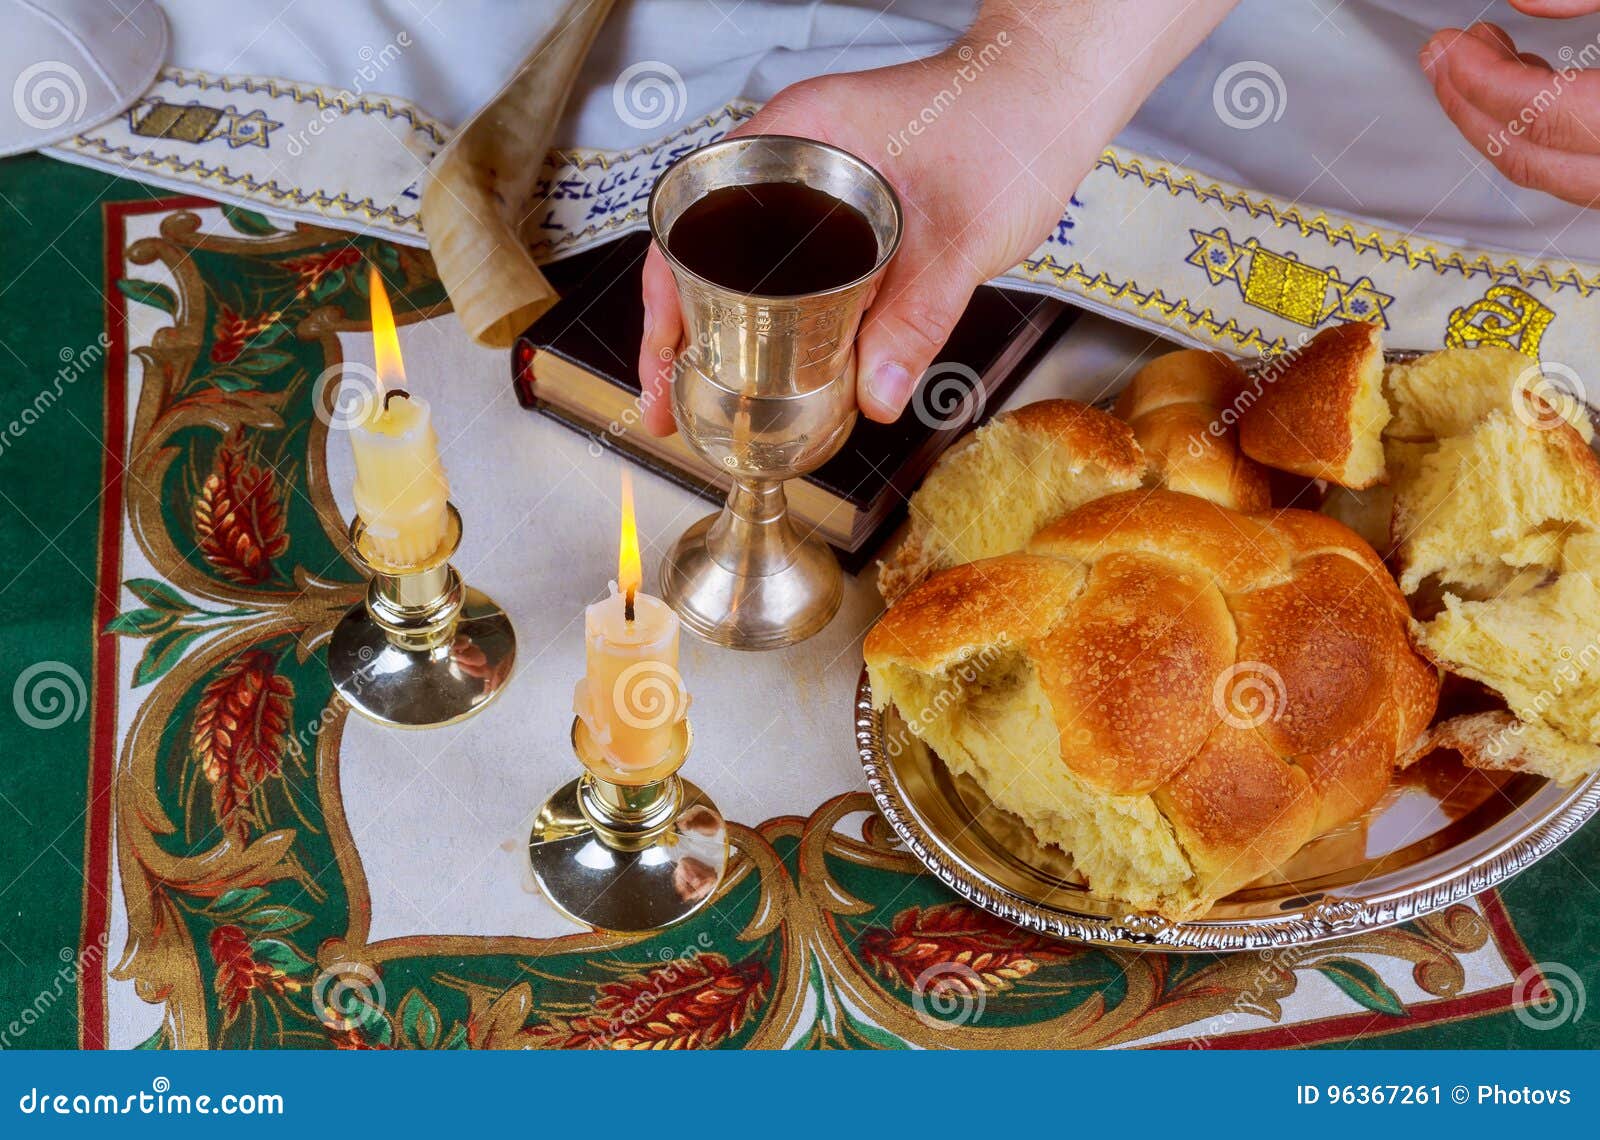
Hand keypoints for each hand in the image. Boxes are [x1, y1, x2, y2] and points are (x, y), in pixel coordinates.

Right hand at [637, 1, 1237, 435]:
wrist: (1056, 90)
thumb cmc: (1009, 123)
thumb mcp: (959, 236)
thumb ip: (916, 318)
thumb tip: (873, 400)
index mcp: (790, 139)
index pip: (689, 225)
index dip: (660, 304)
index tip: (659, 367)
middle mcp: (789, 154)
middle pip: (703, 251)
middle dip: (679, 329)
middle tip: (674, 400)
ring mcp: (815, 177)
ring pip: (744, 262)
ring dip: (722, 323)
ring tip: (713, 391)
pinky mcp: (847, 203)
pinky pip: (790, 262)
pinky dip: (773, 311)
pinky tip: (781, 357)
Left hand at [1421, 4, 1599, 207]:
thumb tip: (1523, 1)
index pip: (1539, 114)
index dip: (1482, 80)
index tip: (1449, 46)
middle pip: (1527, 153)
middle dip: (1470, 103)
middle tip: (1438, 59)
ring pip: (1543, 169)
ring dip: (1497, 118)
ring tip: (1470, 62)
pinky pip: (1567, 168)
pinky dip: (1533, 131)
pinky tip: (1525, 83)